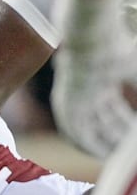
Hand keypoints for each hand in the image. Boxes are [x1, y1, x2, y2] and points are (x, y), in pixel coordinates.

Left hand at [52, 0, 136, 157]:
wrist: (94, 36)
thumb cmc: (120, 48)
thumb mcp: (136, 70)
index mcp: (100, 80)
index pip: (111, 109)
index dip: (124, 123)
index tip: (133, 137)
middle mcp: (85, 91)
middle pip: (100, 120)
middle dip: (115, 137)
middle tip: (126, 153)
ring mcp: (73, 96)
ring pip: (87, 127)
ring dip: (102, 143)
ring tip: (115, 158)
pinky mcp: (64, 102)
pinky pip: (74, 129)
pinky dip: (87, 142)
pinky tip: (99, 153)